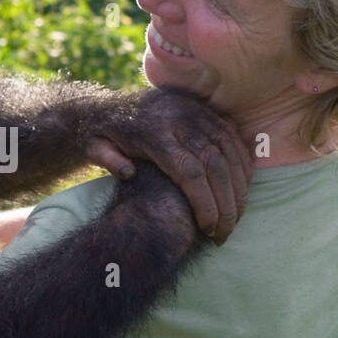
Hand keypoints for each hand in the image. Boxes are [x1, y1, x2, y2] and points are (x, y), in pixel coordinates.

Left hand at [82, 88, 251, 243]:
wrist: (107, 105)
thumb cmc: (103, 137)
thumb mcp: (95, 148)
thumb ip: (109, 160)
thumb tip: (128, 174)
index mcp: (152, 133)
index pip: (188, 172)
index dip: (204, 203)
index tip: (207, 228)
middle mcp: (178, 120)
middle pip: (214, 164)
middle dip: (226, 202)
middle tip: (225, 231)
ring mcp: (195, 112)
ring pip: (229, 151)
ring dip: (239, 187)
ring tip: (236, 217)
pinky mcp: (205, 110)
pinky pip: (233, 137)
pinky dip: (242, 163)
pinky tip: (242, 189)